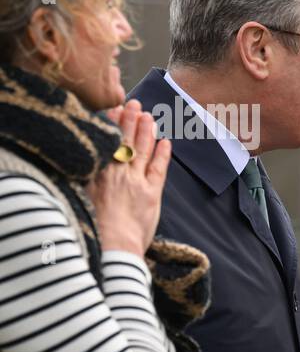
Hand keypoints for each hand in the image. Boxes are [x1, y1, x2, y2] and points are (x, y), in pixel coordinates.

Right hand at [89, 100, 169, 255]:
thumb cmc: (94, 229)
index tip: (114, 110)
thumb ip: (84, 181)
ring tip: (149, 116)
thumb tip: (84, 168)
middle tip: (134, 104)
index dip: (111, 124)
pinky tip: (166, 142)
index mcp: (95, 174)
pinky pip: (158, 168)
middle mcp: (115, 173)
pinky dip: (162, 153)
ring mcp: (135, 182)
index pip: (104, 142)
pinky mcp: (151, 193)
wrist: (112, 247)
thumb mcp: (80, 200)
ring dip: (146, 131)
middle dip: (130, 120)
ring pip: (141, 150)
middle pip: (123, 141)